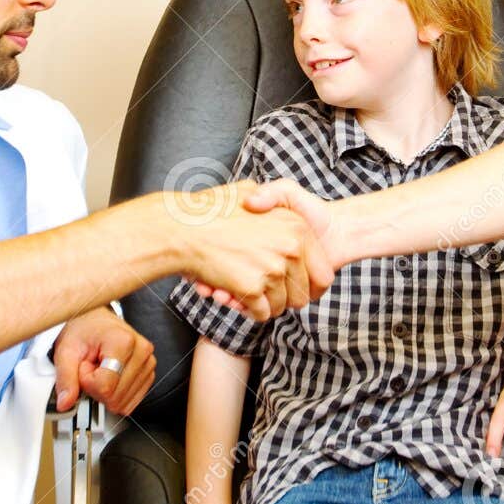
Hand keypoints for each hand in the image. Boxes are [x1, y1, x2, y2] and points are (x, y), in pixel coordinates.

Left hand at [52, 306, 155, 414]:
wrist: (94, 321)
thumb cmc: (83, 331)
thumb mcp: (66, 351)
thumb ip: (65, 378)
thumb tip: (65, 403)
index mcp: (123, 341)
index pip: (104, 387)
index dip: (86, 381)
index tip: (84, 365)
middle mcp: (141, 351)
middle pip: (114, 398)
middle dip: (95, 387)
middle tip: (91, 367)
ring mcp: (148, 363)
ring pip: (123, 403)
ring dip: (106, 391)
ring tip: (101, 369)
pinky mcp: (149, 373)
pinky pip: (131, 402)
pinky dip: (116, 394)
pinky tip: (111, 376)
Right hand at [171, 182, 331, 320]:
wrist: (181, 226)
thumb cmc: (211, 210)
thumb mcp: (250, 190)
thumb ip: (271, 199)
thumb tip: (278, 209)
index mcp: (297, 228)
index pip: (323, 274)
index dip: (310, 288)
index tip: (295, 290)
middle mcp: (291, 248)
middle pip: (302, 295)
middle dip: (285, 299)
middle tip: (266, 293)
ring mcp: (272, 268)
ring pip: (281, 307)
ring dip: (264, 306)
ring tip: (248, 293)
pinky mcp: (252, 286)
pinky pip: (261, 313)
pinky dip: (250, 312)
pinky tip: (237, 298)